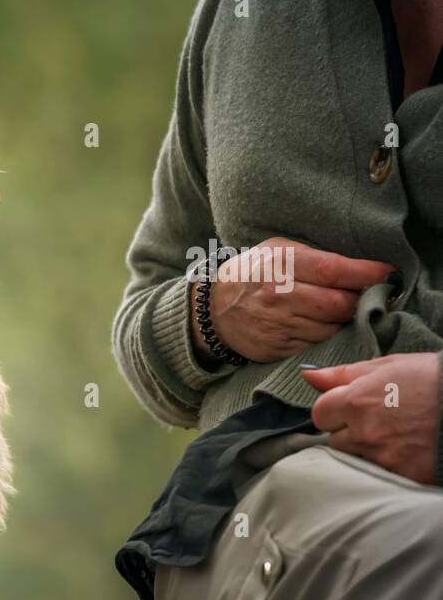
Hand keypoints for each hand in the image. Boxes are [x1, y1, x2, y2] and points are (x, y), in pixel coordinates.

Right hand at [190, 238, 395, 364]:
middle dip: (358, 302)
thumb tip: (359, 269)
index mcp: (280, 265)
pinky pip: (316, 345)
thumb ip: (314, 257)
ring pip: (331, 329)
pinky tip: (321, 326)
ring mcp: (277, 326)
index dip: (367, 274)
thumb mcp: (276, 251)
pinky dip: (326, 337)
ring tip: (341, 312)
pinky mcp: (277, 348)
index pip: (334, 270)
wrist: (211, 310)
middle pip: (338, 305)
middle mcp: (278, 296)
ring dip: (343, 322)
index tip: (388, 274)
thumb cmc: (251, 273)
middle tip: (365, 296)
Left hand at [303, 353, 441, 484]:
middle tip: (381, 422)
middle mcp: (364, 431)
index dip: (336, 410)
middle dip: (350, 432)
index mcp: (356, 401)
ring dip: (367, 450)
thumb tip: (308, 375)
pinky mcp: (402, 475)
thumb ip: (344, 374)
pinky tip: (406, 451)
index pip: (320, 414)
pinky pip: (377, 474)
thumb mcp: (389, 366)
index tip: (353, 407)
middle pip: (335, 440)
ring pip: (354, 459)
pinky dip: (387, 466)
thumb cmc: (434, 379)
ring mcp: (383, 457)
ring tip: (396, 436)